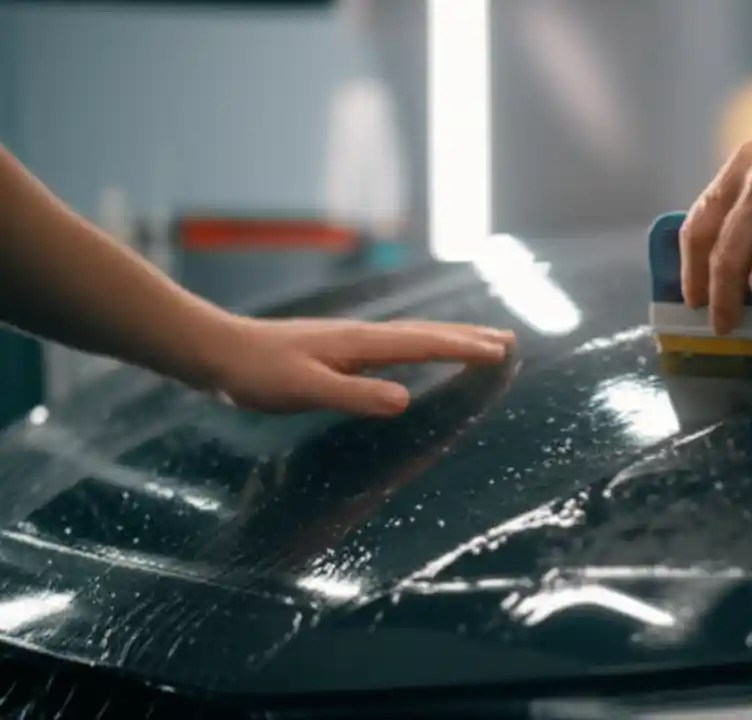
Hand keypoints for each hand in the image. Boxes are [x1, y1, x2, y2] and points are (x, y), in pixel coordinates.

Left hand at [204, 317, 514, 417]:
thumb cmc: (257, 375)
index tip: (501, 352)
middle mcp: (363, 336)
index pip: (424, 345)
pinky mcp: (340, 348)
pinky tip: (421, 350)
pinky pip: (397, 343)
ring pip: (414, 335)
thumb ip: (354, 395)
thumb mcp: (304, 390)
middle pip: (427, 333)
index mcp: (361, 344)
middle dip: (469, 336)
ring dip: (451, 337)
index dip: (464, 349)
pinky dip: (424, 343)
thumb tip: (404, 400)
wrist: (217, 350)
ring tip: (480, 340)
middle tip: (509, 339)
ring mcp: (352, 339)